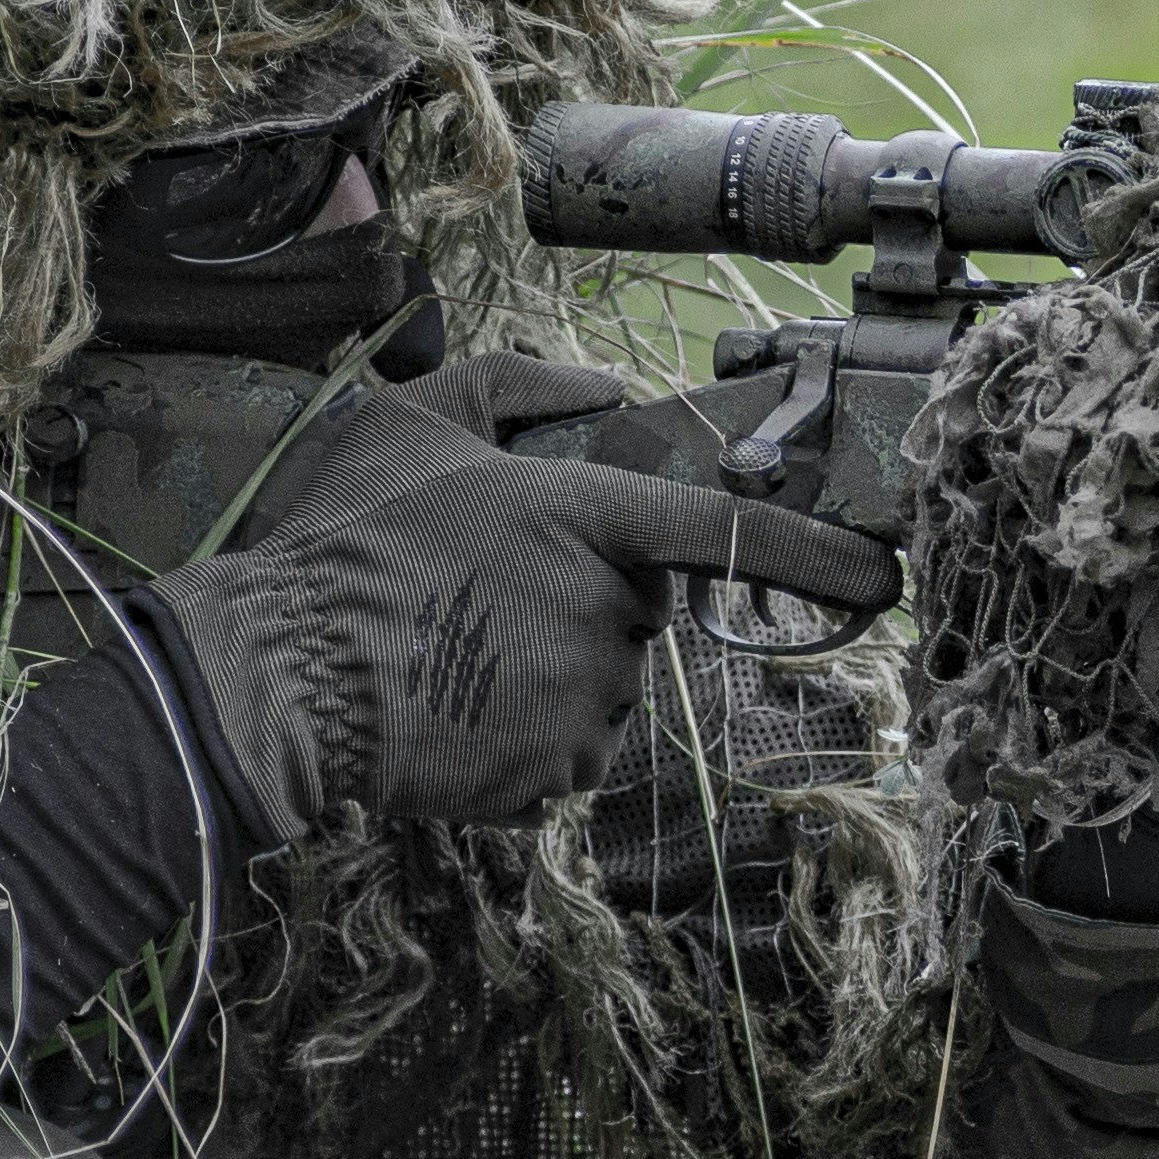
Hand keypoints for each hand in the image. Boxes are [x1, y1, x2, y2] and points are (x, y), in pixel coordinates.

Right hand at [150, 358, 905, 837]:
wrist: (275, 680)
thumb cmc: (340, 543)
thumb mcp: (410, 421)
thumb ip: (514, 387)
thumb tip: (598, 388)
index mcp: (577, 517)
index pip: (720, 530)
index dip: (811, 552)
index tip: (883, 571)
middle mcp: (601, 608)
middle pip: (638, 610)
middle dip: (582, 601)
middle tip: (481, 596)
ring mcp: (584, 698)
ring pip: (604, 684)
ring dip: (553, 672)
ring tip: (457, 653)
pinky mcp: (557, 772)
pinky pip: (571, 750)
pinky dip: (528, 736)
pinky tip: (457, 709)